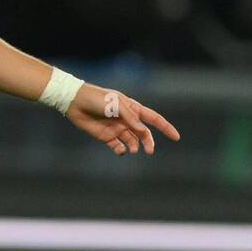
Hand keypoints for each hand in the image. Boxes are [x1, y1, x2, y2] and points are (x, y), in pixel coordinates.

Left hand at [65, 83, 180, 154]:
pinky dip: (122, 151)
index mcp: (132, 108)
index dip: (165, 127)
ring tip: (132, 150)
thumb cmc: (97, 99)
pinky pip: (118, 147)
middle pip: (144, 133)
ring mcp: (117, 128)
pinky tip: (121, 151)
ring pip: (132, 141)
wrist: (75, 102)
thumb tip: (143, 132)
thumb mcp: (116, 104)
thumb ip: (131, 118)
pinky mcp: (106, 137)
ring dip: (135, 147)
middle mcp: (126, 119)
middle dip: (149, 142)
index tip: (176, 137)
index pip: (153, 119)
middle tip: (150, 151)